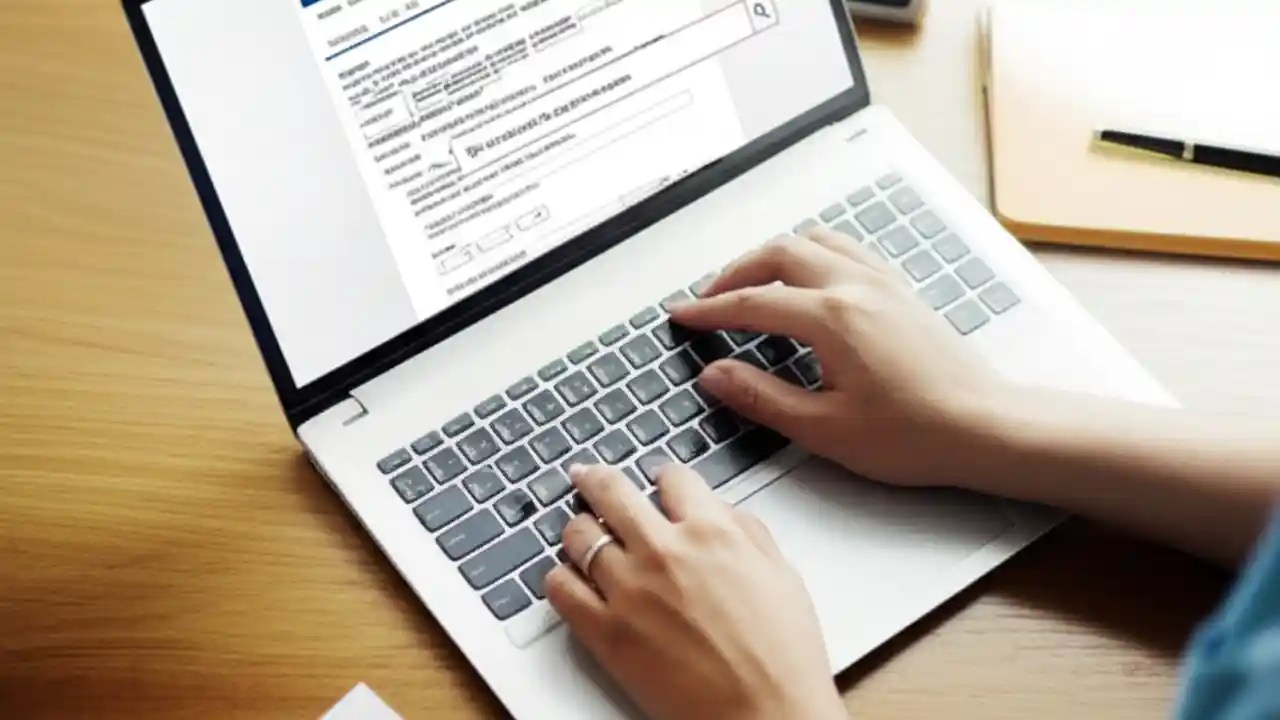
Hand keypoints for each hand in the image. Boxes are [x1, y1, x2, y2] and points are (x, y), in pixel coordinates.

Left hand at [546, 464, 846, 719]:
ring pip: (580, 535)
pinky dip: (561, 577)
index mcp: (712, 532)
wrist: (765, 716)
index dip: (662, 476)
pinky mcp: (605, 631)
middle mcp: (665, 551)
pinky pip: (561, 588)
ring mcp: (629, 590)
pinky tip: (569, 578)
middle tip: (587, 476)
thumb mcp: (782, 576)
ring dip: (580, 528)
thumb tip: (721, 511)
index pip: (672, 478)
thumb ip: (747, 532)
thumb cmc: (782, 657)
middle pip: (612, 491)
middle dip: (597, 479)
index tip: (655, 479)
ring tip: (580, 531)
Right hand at [670, 228, 1008, 486]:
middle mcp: (857, 287)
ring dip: (774, 255)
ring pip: (814, 241)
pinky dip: (813, 254)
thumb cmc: (917, 435)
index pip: (753, 302)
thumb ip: (762, 398)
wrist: (986, 429)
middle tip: (709, 300)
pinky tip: (807, 280)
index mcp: (833, 319)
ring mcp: (883, 283)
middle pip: (779, 254)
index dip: (710, 310)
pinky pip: (847, 250)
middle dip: (735, 273)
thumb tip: (716, 376)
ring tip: (751, 282)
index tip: (682, 316)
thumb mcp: (825, 430)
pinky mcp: (901, 290)